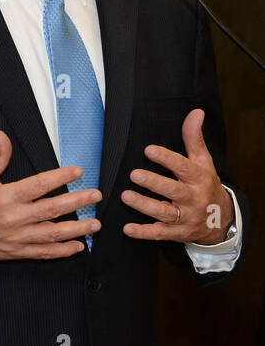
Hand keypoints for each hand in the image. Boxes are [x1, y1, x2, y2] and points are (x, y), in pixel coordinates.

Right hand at [0, 130, 101, 260]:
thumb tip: (2, 135)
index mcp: (6, 196)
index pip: (40, 185)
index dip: (61, 177)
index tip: (78, 171)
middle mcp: (15, 217)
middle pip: (52, 209)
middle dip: (78, 202)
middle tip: (95, 195)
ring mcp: (18, 237)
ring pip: (53, 234)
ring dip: (77, 229)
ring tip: (95, 224)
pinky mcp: (17, 251)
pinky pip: (44, 253)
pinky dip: (62, 251)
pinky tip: (78, 246)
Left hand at [122, 109, 232, 244]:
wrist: (220, 219)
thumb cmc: (204, 184)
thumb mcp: (203, 161)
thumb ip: (194, 138)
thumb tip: (196, 112)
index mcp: (199, 179)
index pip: (183, 167)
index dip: (167, 159)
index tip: (148, 150)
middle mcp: (193, 199)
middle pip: (174, 191)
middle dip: (154, 183)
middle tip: (133, 174)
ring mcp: (185, 217)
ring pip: (165, 213)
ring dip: (145, 206)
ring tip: (125, 196)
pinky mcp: (176, 233)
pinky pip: (159, 234)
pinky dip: (143, 232)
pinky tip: (127, 228)